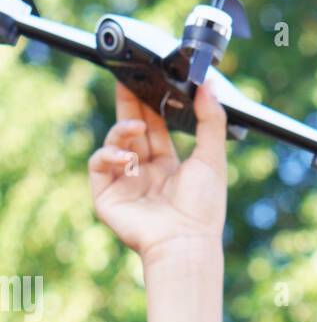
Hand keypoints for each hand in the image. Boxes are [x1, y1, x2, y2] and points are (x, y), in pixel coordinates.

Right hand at [88, 76, 226, 260]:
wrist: (186, 242)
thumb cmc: (203, 208)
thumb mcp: (212, 158)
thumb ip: (211, 120)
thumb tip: (209, 85)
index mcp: (168, 166)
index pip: (153, 127)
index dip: (149, 105)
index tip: (148, 80)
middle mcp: (145, 173)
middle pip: (130, 130)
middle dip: (128, 105)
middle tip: (127, 79)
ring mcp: (125, 184)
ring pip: (114, 144)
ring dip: (122, 131)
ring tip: (137, 129)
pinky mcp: (107, 196)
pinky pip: (99, 165)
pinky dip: (109, 155)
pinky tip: (128, 159)